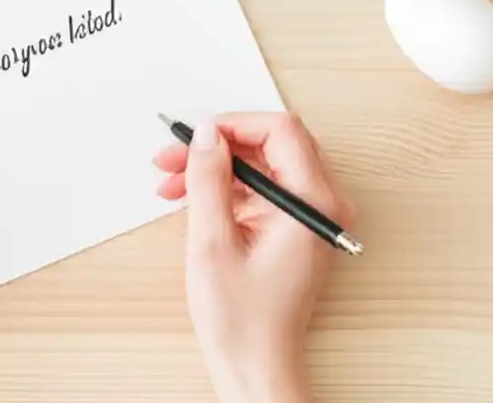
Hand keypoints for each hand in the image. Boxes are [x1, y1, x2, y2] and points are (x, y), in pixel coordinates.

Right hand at [154, 113, 353, 402]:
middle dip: (217, 146)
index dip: (231, 125)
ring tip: (171, 182)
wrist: (256, 366)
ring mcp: (308, 217)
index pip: (279, 130)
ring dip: (215, 168)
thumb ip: (209, 180)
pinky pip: (260, 190)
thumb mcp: (213, 242)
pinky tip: (190, 200)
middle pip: (271, 144)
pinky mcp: (294, 229)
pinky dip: (224, 189)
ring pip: (261, 165)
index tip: (194, 137)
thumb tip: (206, 135)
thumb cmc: (242, 319)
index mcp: (313, 203)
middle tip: (173, 156)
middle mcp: (321, 204)